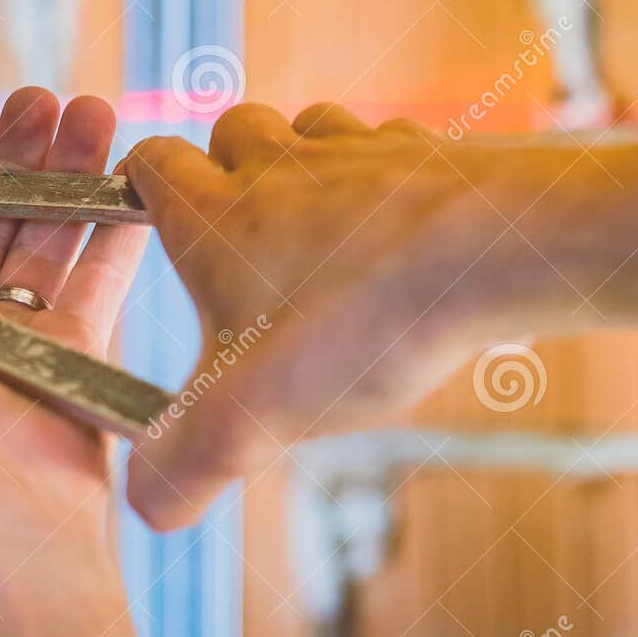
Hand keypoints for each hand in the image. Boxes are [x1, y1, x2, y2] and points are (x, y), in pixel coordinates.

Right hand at [122, 103, 538, 530]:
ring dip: (300, 164)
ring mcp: (354, 149)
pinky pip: (388, 143)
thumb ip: (184, 466)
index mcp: (214, 215)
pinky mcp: (426, 150)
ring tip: (318, 230)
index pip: (149, 164)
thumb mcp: (251, 419)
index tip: (142, 210)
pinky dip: (380, 173)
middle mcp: (276, 165)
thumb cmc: (364, 321)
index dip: (138, 185)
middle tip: (238, 235)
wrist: (498, 248)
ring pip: (306, 129)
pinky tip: (397, 228)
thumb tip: (146, 507)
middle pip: (227, 133)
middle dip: (223, 170)